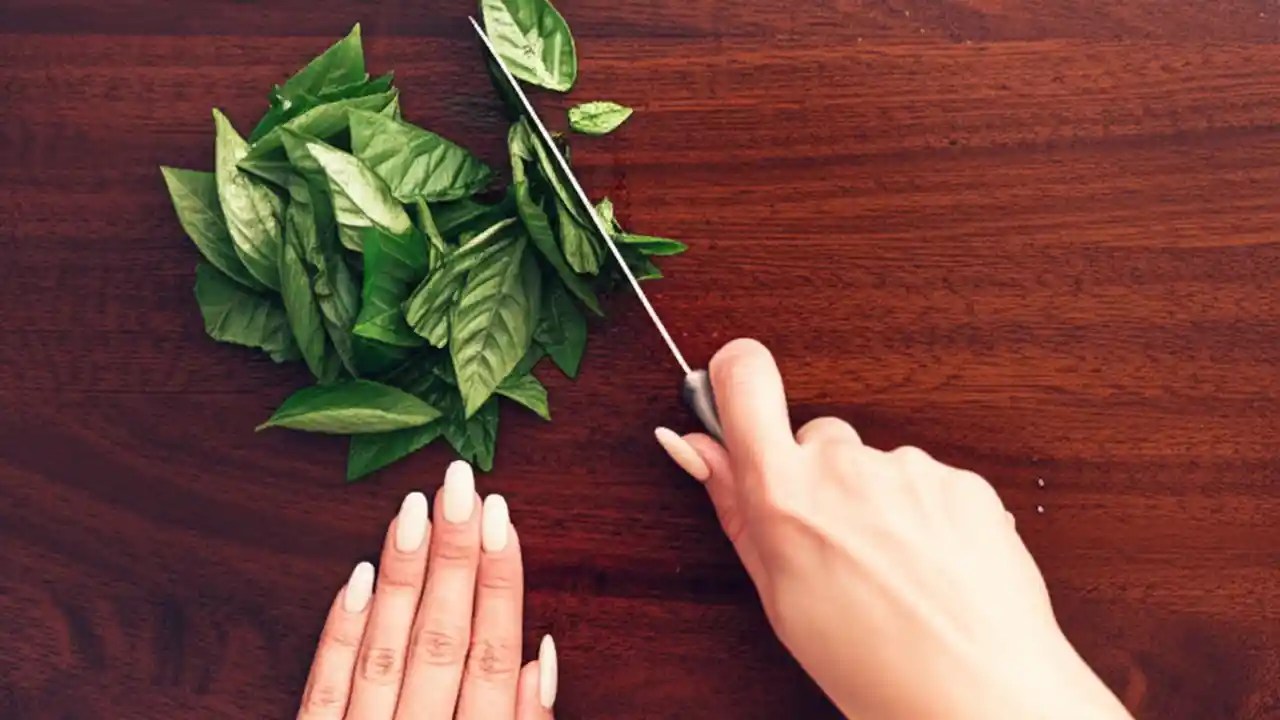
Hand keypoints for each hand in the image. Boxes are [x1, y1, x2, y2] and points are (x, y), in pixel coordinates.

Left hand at [297, 461, 557, 719]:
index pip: (493, 656)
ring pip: (384, 653)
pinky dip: (340, 634)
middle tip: (459, 485)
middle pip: (442, 640)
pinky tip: (358, 577)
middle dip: (454, 556)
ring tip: (414, 508)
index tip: (499, 517)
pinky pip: (325, 690)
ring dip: (402, 576)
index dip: (499, 582)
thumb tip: (542, 658)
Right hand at [656, 339, 1131, 719]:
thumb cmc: (875, 665)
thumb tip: (695, 449)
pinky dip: (929, 518)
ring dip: (880, 505)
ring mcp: (910, 470)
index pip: (744, 380)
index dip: (736, 373)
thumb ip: (736, 508)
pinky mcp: (963, 480)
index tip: (735, 385)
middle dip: (822, 479)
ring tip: (897, 575)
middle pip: (818, 438)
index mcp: (786, 497)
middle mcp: (846, 468)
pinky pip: (930, 484)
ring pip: (878, 467)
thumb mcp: (779, 597)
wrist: (981, 693)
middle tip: (839, 549)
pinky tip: (934, 571)